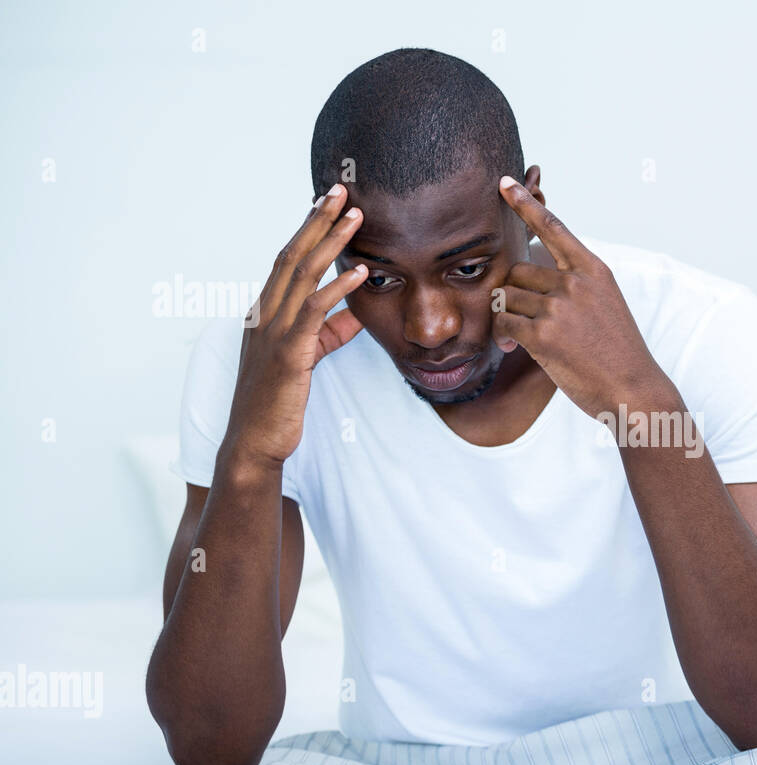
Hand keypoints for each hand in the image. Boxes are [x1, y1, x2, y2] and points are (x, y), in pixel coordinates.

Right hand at [224, 184, 369, 469]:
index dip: (307, 228)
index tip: (328, 202)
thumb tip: (359, 310)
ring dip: (331, 241)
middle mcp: (264, 314)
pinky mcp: (289, 354)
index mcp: (265, 312)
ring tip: (357, 217)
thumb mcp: (308, 358)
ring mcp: (273, 332)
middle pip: (292, 254)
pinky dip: (338, 288)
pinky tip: (360, 272)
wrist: (254, 442)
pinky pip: (314, 312)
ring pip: (302, 274)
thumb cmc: (278, 401)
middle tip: (342, 190)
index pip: (287, 259)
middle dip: (318, 220)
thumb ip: (330, 331)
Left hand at [490, 176, 669, 419]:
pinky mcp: (542, 335)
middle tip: (524, 319)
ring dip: (509, 317)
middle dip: (516, 294)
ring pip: (508, 297)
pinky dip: (504, 335)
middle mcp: (576, 283)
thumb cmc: (618, 353)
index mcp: (594, 271)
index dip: (526, 204)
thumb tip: (531, 281)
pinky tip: (517, 347)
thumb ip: (576, 286)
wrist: (633, 390)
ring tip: (522, 338)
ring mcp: (559, 307)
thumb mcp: (607, 305)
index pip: (554, 228)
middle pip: (519, 271)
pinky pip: (504, 322)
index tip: (505, 183)